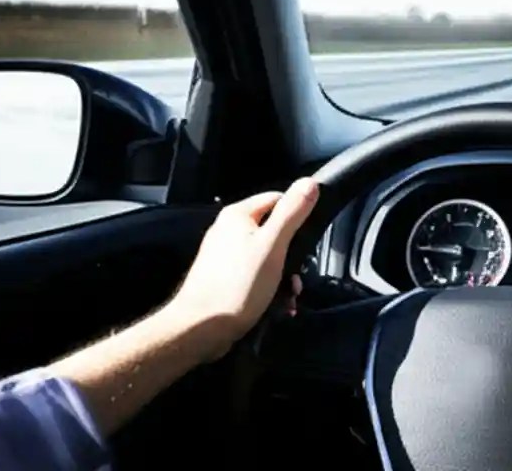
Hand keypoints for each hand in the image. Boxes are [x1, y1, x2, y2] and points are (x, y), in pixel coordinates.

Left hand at [167, 177, 318, 360]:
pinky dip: (270, 289)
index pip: (278, 199)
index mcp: (238, 215)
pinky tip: (276, 305)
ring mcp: (225, 256)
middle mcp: (229, 231)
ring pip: (268, 258)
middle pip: (275, 232)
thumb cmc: (237, 286)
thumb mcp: (273, 246)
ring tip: (287, 298)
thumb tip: (309, 182)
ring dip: (284, 278)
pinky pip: (256, 277)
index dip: (298, 217)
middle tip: (296, 278)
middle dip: (293, 256)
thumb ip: (292, 213)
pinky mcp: (225, 279)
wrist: (201, 329)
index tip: (307, 241)